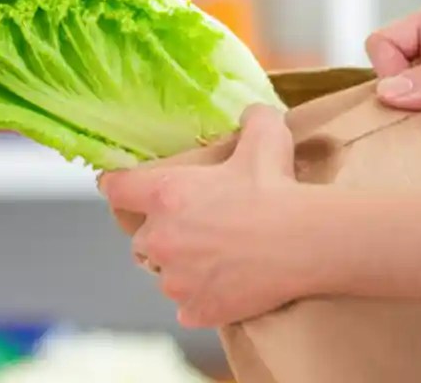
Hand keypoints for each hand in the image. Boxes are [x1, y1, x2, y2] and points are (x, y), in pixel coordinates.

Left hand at [98, 106, 310, 327]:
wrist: (305, 242)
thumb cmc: (279, 189)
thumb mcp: (265, 138)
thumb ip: (251, 120)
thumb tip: (252, 111)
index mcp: (164, 195)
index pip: (115, 189)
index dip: (119, 187)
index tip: (123, 190)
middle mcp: (160, 237)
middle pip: (141, 239)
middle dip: (162, 236)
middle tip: (195, 232)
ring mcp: (175, 278)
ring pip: (164, 275)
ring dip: (181, 270)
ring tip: (215, 261)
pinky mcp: (196, 308)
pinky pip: (187, 308)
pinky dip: (201, 302)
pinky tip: (225, 289)